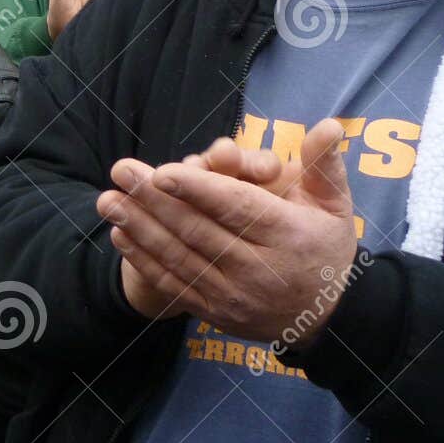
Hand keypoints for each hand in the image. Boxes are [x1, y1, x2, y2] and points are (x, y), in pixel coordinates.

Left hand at [104, 120, 358, 343]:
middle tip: (120, 170)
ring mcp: (235, 296)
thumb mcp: (335, 206)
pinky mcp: (217, 313)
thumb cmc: (325, 247)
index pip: (237, 208)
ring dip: (139, 228)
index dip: (198, 190)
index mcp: (288, 236)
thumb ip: (324, 165)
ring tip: (108, 201)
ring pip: (180, 259)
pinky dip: (145, 261)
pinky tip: (120, 235)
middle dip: (154, 200)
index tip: (162, 170)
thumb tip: (329, 124)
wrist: (323, 318)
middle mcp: (260, 270)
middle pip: (198, 231)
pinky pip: (175, 285)